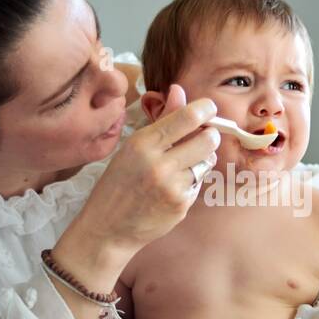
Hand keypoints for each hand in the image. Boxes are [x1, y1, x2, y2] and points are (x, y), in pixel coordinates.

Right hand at [54, 86, 218, 288]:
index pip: (186, 117)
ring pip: (207, 161)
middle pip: (208, 139)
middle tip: (202, 138)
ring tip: (182, 166)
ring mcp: (172, 186)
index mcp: (143, 143)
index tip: (209, 108)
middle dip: (210, 136)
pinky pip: (199, 183)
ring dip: (201, 160)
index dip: (205, 109)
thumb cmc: (118, 184)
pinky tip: (172, 188)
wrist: (107, 229)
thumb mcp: (132, 148)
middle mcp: (158, 163)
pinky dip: (192, 182)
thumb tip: (179, 90)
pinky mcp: (181, 205)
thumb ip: (162, 120)